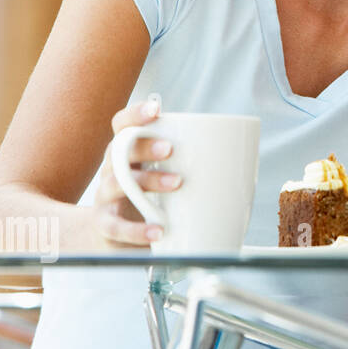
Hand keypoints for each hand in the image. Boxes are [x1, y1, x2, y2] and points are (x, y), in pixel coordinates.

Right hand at [92, 96, 180, 247]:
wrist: (120, 239)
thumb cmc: (152, 199)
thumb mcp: (167, 175)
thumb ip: (191, 163)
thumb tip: (242, 154)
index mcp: (129, 152)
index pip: (123, 125)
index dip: (135, 114)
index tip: (156, 109)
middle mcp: (112, 170)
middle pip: (119, 150)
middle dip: (144, 147)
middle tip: (169, 149)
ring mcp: (106, 197)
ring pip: (117, 183)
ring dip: (148, 181)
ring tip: (176, 183)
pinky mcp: (105, 225)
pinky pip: (115, 226)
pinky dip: (136, 230)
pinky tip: (158, 231)